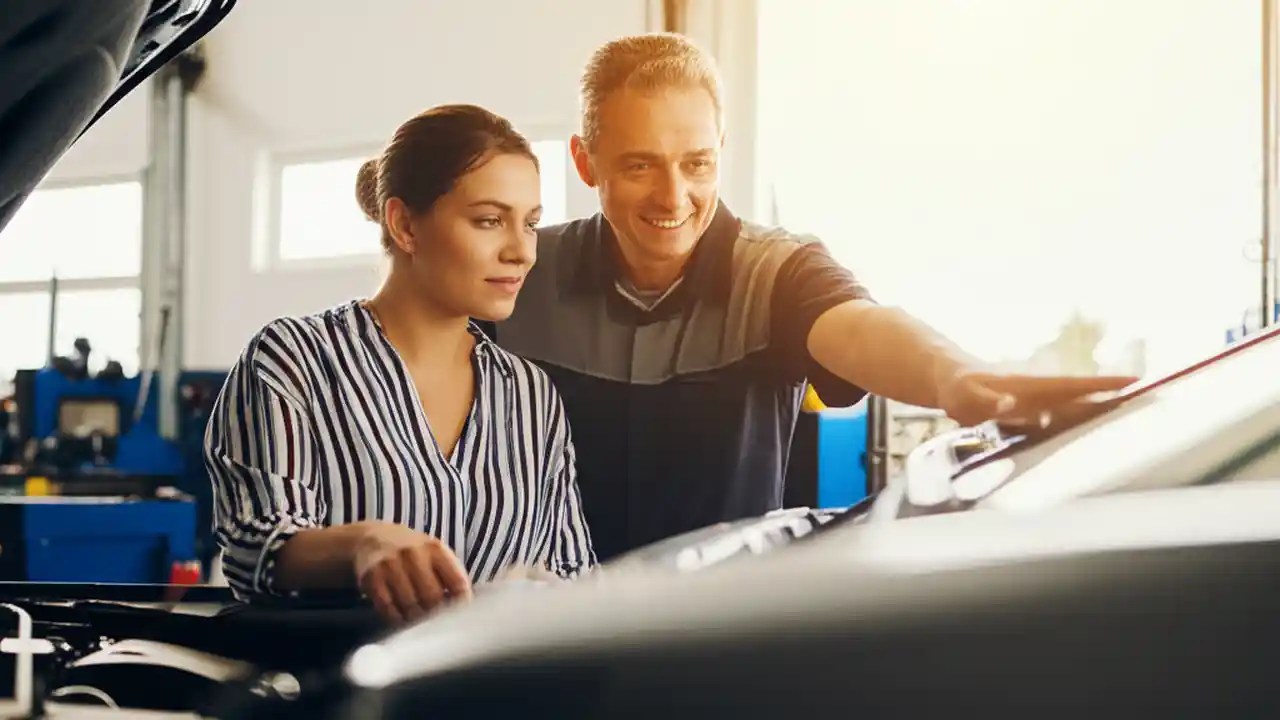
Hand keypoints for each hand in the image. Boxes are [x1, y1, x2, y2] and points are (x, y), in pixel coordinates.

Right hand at [353, 522, 472, 624]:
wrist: (372, 538)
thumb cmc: (412, 552)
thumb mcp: (434, 554)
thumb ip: (450, 576)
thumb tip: (463, 607)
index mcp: (435, 549)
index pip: (457, 583)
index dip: (461, 604)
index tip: (460, 615)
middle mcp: (413, 554)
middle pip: (432, 599)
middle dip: (435, 614)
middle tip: (434, 621)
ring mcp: (390, 565)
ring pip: (410, 607)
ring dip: (415, 618)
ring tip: (417, 618)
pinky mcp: (371, 578)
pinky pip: (388, 609)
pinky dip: (396, 618)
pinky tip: (400, 615)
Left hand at [936, 367, 1137, 426]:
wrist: (953, 381)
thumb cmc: (961, 389)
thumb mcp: (969, 396)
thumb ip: (990, 403)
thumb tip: (1012, 405)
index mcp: (1033, 386)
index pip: (1076, 385)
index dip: (1106, 385)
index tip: (1136, 383)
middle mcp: (1044, 394)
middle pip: (1088, 399)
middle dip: (1119, 401)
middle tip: (1157, 402)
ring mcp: (1043, 404)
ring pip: (1080, 409)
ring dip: (1107, 412)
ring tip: (1139, 416)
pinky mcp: (1037, 415)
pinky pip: (1065, 420)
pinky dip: (1084, 420)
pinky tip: (1102, 427)